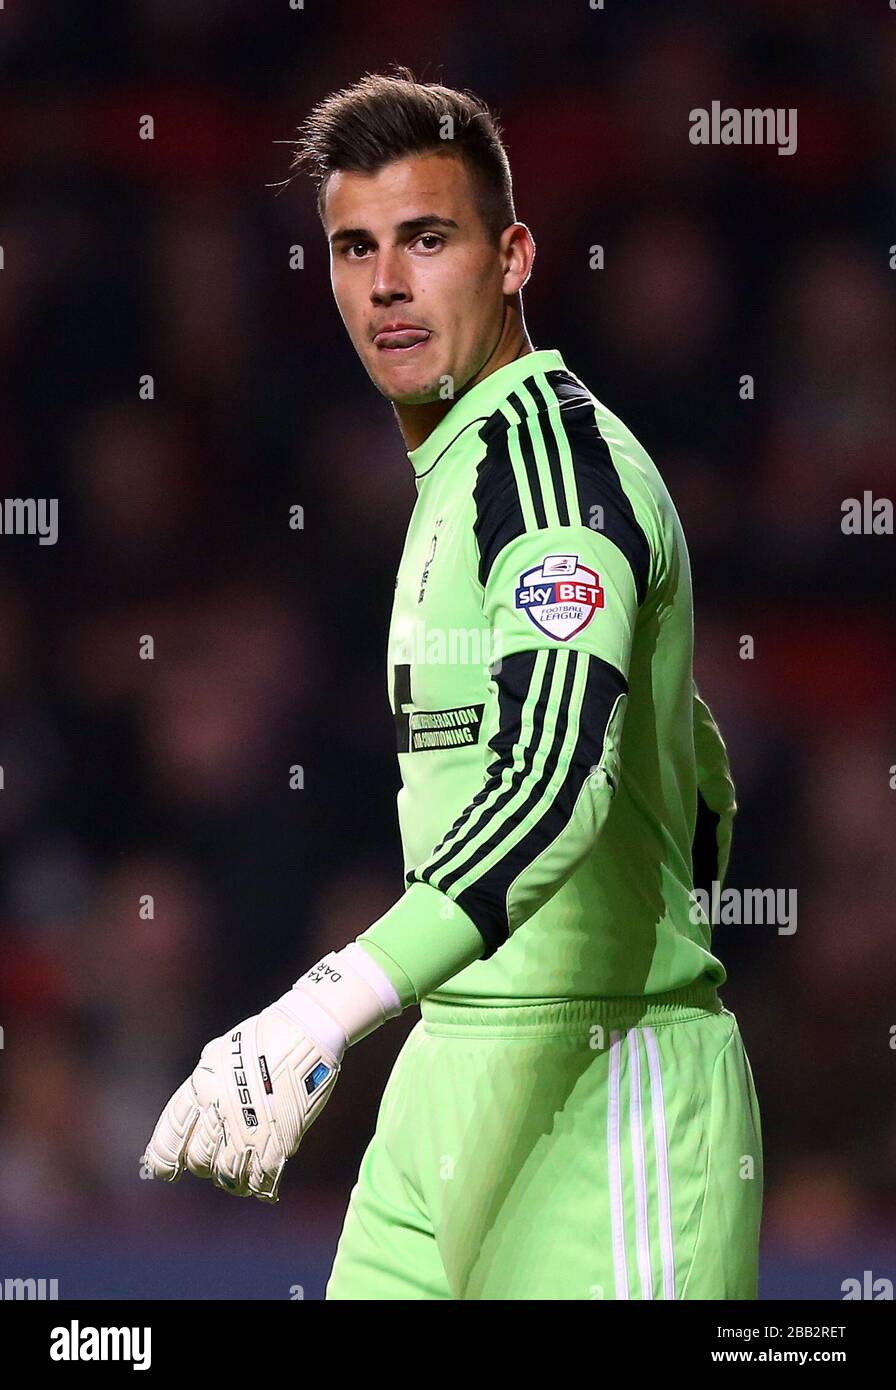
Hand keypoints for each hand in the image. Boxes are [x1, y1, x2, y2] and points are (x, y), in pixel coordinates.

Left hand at [141, 988, 342, 1202]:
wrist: (305, 1031)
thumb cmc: (263, 1035)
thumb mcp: (220, 1052)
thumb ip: (206, 1082)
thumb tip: (197, 1107)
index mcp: (201, 1087)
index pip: (171, 1134)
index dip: (162, 1158)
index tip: (162, 1170)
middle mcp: (219, 1112)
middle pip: (197, 1159)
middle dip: (202, 1165)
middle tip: (213, 1162)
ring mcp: (248, 1129)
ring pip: (226, 1174)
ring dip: (230, 1180)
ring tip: (236, 1179)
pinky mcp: (277, 1141)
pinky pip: (260, 1178)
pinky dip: (258, 1186)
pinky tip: (260, 1186)